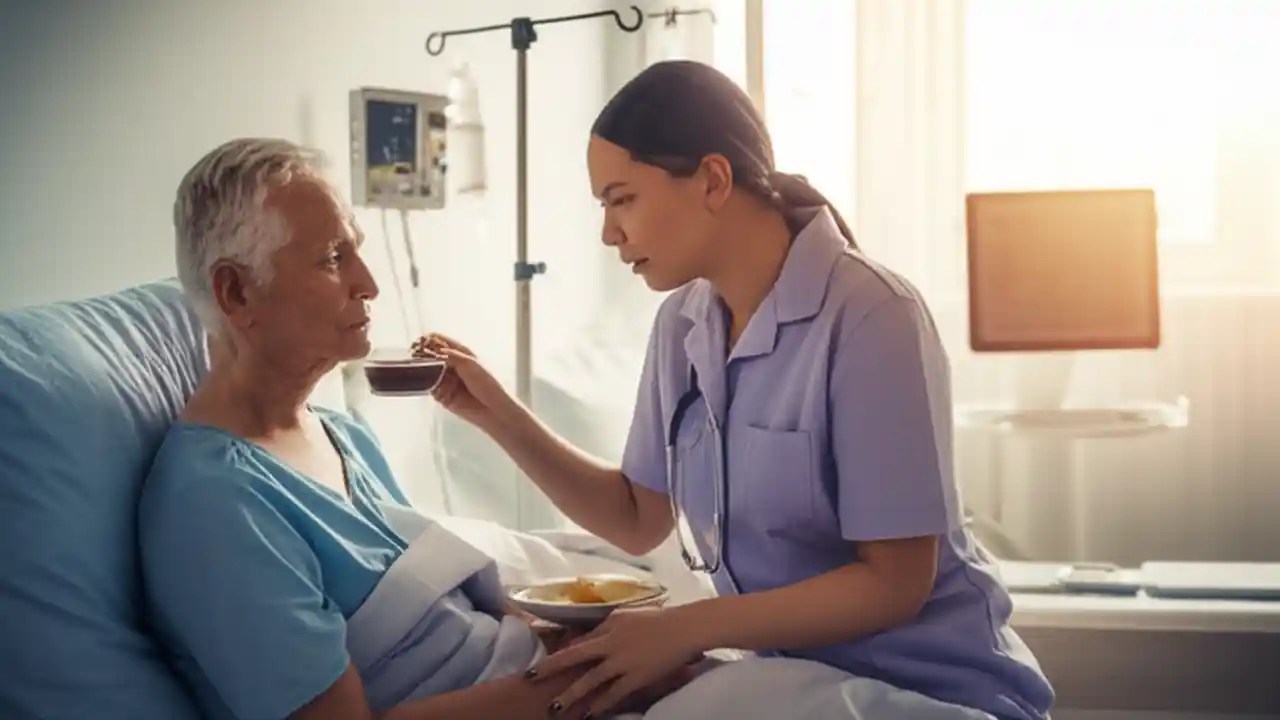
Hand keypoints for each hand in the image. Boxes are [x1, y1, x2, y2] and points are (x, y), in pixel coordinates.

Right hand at [423, 333, 518, 430]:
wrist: (492, 409)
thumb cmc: (487, 384)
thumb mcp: (469, 364)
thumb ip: (450, 355)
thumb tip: (433, 351)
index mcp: (460, 353)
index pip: (439, 340)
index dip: (428, 339)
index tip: (420, 342)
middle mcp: (451, 364)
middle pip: (430, 355)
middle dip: (422, 355)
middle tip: (416, 356)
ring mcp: (446, 379)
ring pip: (427, 371)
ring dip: (422, 369)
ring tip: (419, 369)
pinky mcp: (442, 394)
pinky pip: (429, 386)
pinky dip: (426, 384)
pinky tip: (425, 382)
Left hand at [529, 607, 700, 716]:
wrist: (684, 628)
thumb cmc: (659, 619)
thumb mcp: (629, 617)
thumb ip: (609, 626)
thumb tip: (594, 635)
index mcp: (609, 625)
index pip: (579, 639)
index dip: (560, 651)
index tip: (543, 661)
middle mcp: (610, 642)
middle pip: (573, 656)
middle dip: (550, 668)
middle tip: (530, 678)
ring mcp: (621, 661)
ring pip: (590, 681)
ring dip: (571, 695)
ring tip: (555, 708)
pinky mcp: (635, 677)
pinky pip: (613, 694)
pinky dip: (600, 706)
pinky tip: (589, 715)